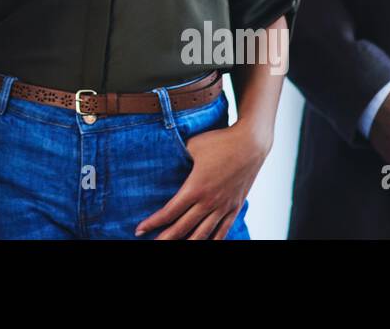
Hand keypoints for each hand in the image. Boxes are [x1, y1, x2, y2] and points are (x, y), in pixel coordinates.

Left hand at [135, 122, 268, 239]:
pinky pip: (222, 230)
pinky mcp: (235, 207)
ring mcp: (224, 207)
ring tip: (174, 248)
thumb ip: (178, 158)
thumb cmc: (219, 141)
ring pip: (202, 234)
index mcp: (195, 188)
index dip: (153, 223)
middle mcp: (209, 202)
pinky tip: (203, 243)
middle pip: (183, 228)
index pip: (169, 212)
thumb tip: (166, 161)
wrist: (251, 144)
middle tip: (153, 244)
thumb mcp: (192, 146)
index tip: (139, 230)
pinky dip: (212, 240)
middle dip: (165, 238)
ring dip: (187, 243)